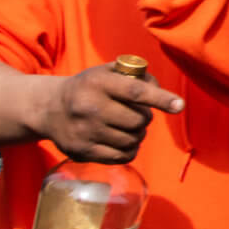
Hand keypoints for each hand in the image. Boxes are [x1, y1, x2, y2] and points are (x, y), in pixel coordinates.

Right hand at [39, 62, 184, 163]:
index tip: (179, 105)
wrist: (49, 109)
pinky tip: (124, 141)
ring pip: (131, 140)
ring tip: (131, 128)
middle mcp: (90, 107)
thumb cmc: (89, 87)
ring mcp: (84, 131)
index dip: (160, 99)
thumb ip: (136, 76)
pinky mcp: (82, 151)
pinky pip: (121, 157)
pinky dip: (130, 150)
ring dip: (138, 135)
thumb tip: (161, 93)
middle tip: (140, 115)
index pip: (135, 92)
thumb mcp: (107, 72)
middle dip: (145, 118)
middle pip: (137, 120)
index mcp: (98, 83)